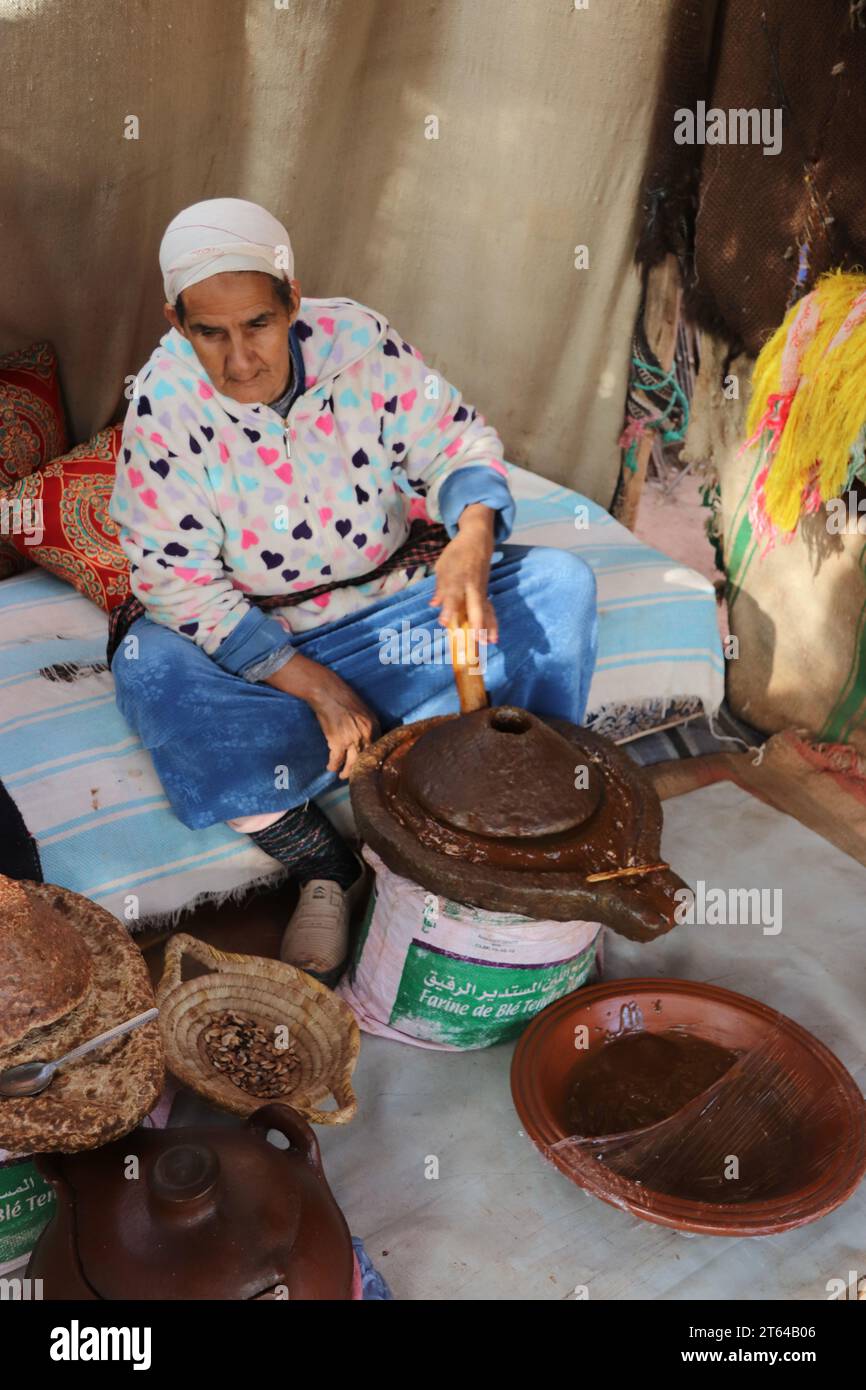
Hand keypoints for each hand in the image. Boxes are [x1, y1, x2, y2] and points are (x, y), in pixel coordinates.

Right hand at [264, 652, 379, 778]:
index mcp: (374, 724)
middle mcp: (367, 733)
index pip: (378, 747)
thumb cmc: (342, 697)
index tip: (368, 763)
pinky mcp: (338, 742)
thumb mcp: (362, 710)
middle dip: (361, 768)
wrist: (327, 691)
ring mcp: (353, 739)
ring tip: (343, 775)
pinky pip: (336, 760)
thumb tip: (364, 737)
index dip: (372, 757)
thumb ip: (366, 724)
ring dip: (347, 772)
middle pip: (367, 758)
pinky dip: (333, 765)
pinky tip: (330, 768)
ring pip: (353, 763)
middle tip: (357, 774)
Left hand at [429, 503, 498, 641]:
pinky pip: (490, 610)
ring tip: (488, 644)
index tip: (444, 623)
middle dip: (475, 623)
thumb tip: (434, 604)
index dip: (449, 609)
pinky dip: (492, 624)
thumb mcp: (443, 566)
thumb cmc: (456, 554)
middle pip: (474, 606)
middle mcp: (471, 585)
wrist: (477, 540)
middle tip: (474, 640)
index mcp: (457, 577)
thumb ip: (440, 587)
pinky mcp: (485, 594)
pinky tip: (493, 638)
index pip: (453, 596)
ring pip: (486, 610)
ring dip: (487, 627)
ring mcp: (480, 590)